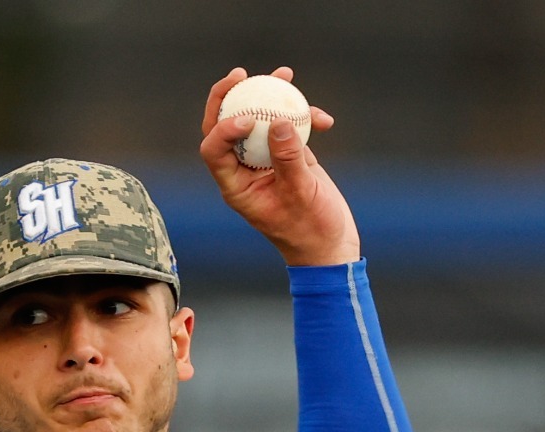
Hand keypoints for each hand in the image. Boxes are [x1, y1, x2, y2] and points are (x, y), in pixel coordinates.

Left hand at [197, 66, 360, 267]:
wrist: (330, 245)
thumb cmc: (310, 229)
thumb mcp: (300, 194)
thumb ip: (288, 158)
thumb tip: (277, 121)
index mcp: (235, 185)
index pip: (213, 150)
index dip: (223, 128)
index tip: (249, 118)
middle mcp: (244, 170)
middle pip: (226, 126)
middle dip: (229, 97)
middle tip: (240, 74)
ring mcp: (266, 161)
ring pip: (258, 120)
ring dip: (270, 95)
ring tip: (286, 73)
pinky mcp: (287, 156)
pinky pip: (287, 127)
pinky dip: (304, 118)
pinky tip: (325, 119)